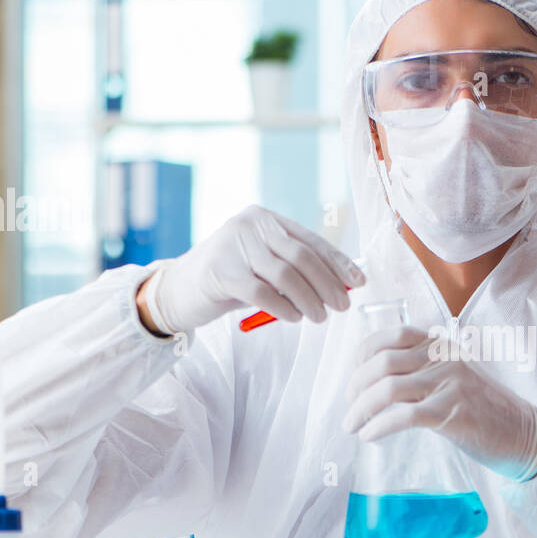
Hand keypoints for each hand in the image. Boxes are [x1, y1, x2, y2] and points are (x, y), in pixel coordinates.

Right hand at [137, 205, 364, 334]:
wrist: (178, 290)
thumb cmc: (229, 280)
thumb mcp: (264, 269)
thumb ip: (295, 271)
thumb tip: (341, 284)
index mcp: (265, 219)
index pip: (310, 240)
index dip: (338, 262)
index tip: (358, 282)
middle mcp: (250, 225)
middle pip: (301, 256)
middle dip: (328, 284)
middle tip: (342, 306)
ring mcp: (233, 245)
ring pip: (285, 274)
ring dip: (309, 299)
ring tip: (320, 317)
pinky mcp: (220, 271)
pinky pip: (262, 292)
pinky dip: (283, 307)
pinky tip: (295, 318)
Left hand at [342, 325, 536, 480]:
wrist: (524, 434)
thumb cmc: (485, 410)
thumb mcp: (454, 377)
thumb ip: (424, 371)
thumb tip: (378, 382)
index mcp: (442, 345)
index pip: (391, 335)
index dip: (363, 355)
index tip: (353, 377)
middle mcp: (444, 358)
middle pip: (383, 362)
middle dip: (355, 387)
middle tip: (349, 409)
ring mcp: (450, 383)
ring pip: (389, 388)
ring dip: (361, 408)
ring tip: (352, 425)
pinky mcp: (453, 413)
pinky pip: (405, 415)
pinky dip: (379, 426)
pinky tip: (369, 436)